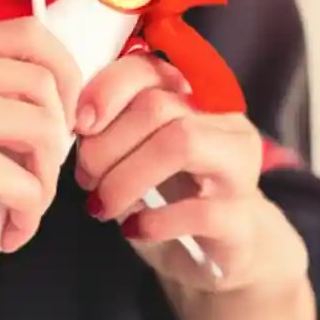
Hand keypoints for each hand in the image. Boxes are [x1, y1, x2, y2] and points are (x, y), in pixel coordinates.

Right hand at [0, 18, 80, 306]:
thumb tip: (61, 91)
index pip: (26, 32)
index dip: (64, 72)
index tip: (64, 114)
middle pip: (42, 80)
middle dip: (59, 131)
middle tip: (42, 168)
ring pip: (44, 129)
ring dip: (47, 177)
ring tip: (23, 205)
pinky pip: (29, 184)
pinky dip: (30, 215)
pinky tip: (7, 232)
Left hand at [74, 53, 307, 294]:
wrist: (222, 251)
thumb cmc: (174, 195)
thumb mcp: (140, 153)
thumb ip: (115, 127)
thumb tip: (78, 123)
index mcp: (196, 97)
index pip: (149, 68)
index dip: (107, 90)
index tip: (79, 126)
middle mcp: (224, 123)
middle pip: (157, 106)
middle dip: (106, 145)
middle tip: (86, 178)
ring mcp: (239, 168)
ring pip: (181, 143)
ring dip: (126, 178)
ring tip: (103, 205)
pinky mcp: (241, 217)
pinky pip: (199, 210)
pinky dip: (155, 221)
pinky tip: (133, 228)